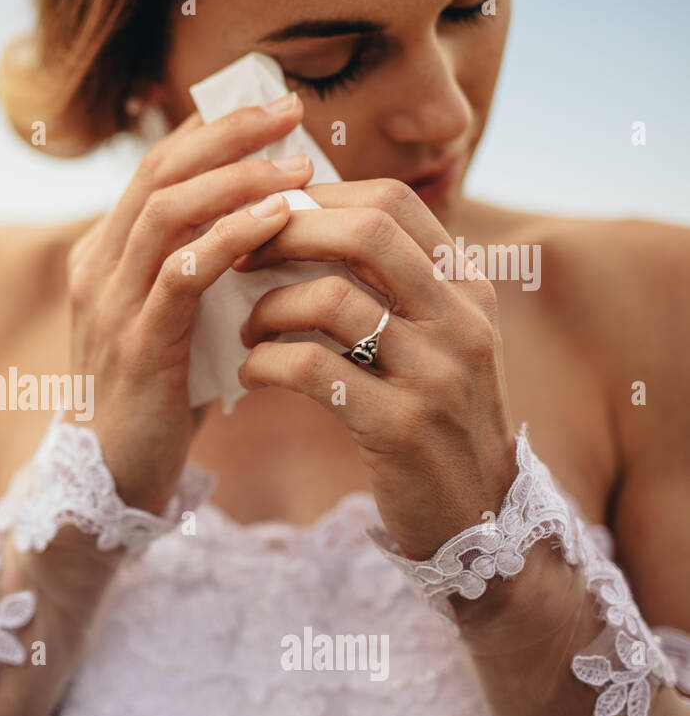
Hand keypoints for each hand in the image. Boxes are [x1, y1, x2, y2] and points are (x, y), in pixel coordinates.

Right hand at [64, 93, 314, 514]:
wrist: (114, 477)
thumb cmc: (159, 397)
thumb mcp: (176, 321)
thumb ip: (203, 273)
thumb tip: (276, 224)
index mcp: (106, 256)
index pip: (157, 168)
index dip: (213, 130)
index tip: (275, 110)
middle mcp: (99, 268)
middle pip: (159, 173)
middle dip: (228, 134)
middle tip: (291, 111)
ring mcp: (112, 305)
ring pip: (167, 213)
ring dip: (237, 181)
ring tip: (299, 169)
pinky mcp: (138, 345)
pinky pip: (182, 276)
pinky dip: (232, 240)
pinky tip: (279, 223)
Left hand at [235, 178, 518, 558]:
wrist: (477, 518)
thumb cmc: (435, 420)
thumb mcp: (437, 340)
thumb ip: (397, 285)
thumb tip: (317, 220)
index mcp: (467, 286)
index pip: (392, 201)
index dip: (320, 197)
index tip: (268, 218)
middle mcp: (460, 319)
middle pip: (366, 231)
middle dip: (287, 233)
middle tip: (239, 258)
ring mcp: (436, 373)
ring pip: (330, 299)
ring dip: (268, 308)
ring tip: (246, 330)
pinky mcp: (401, 427)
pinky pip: (313, 370)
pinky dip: (266, 364)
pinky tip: (251, 374)